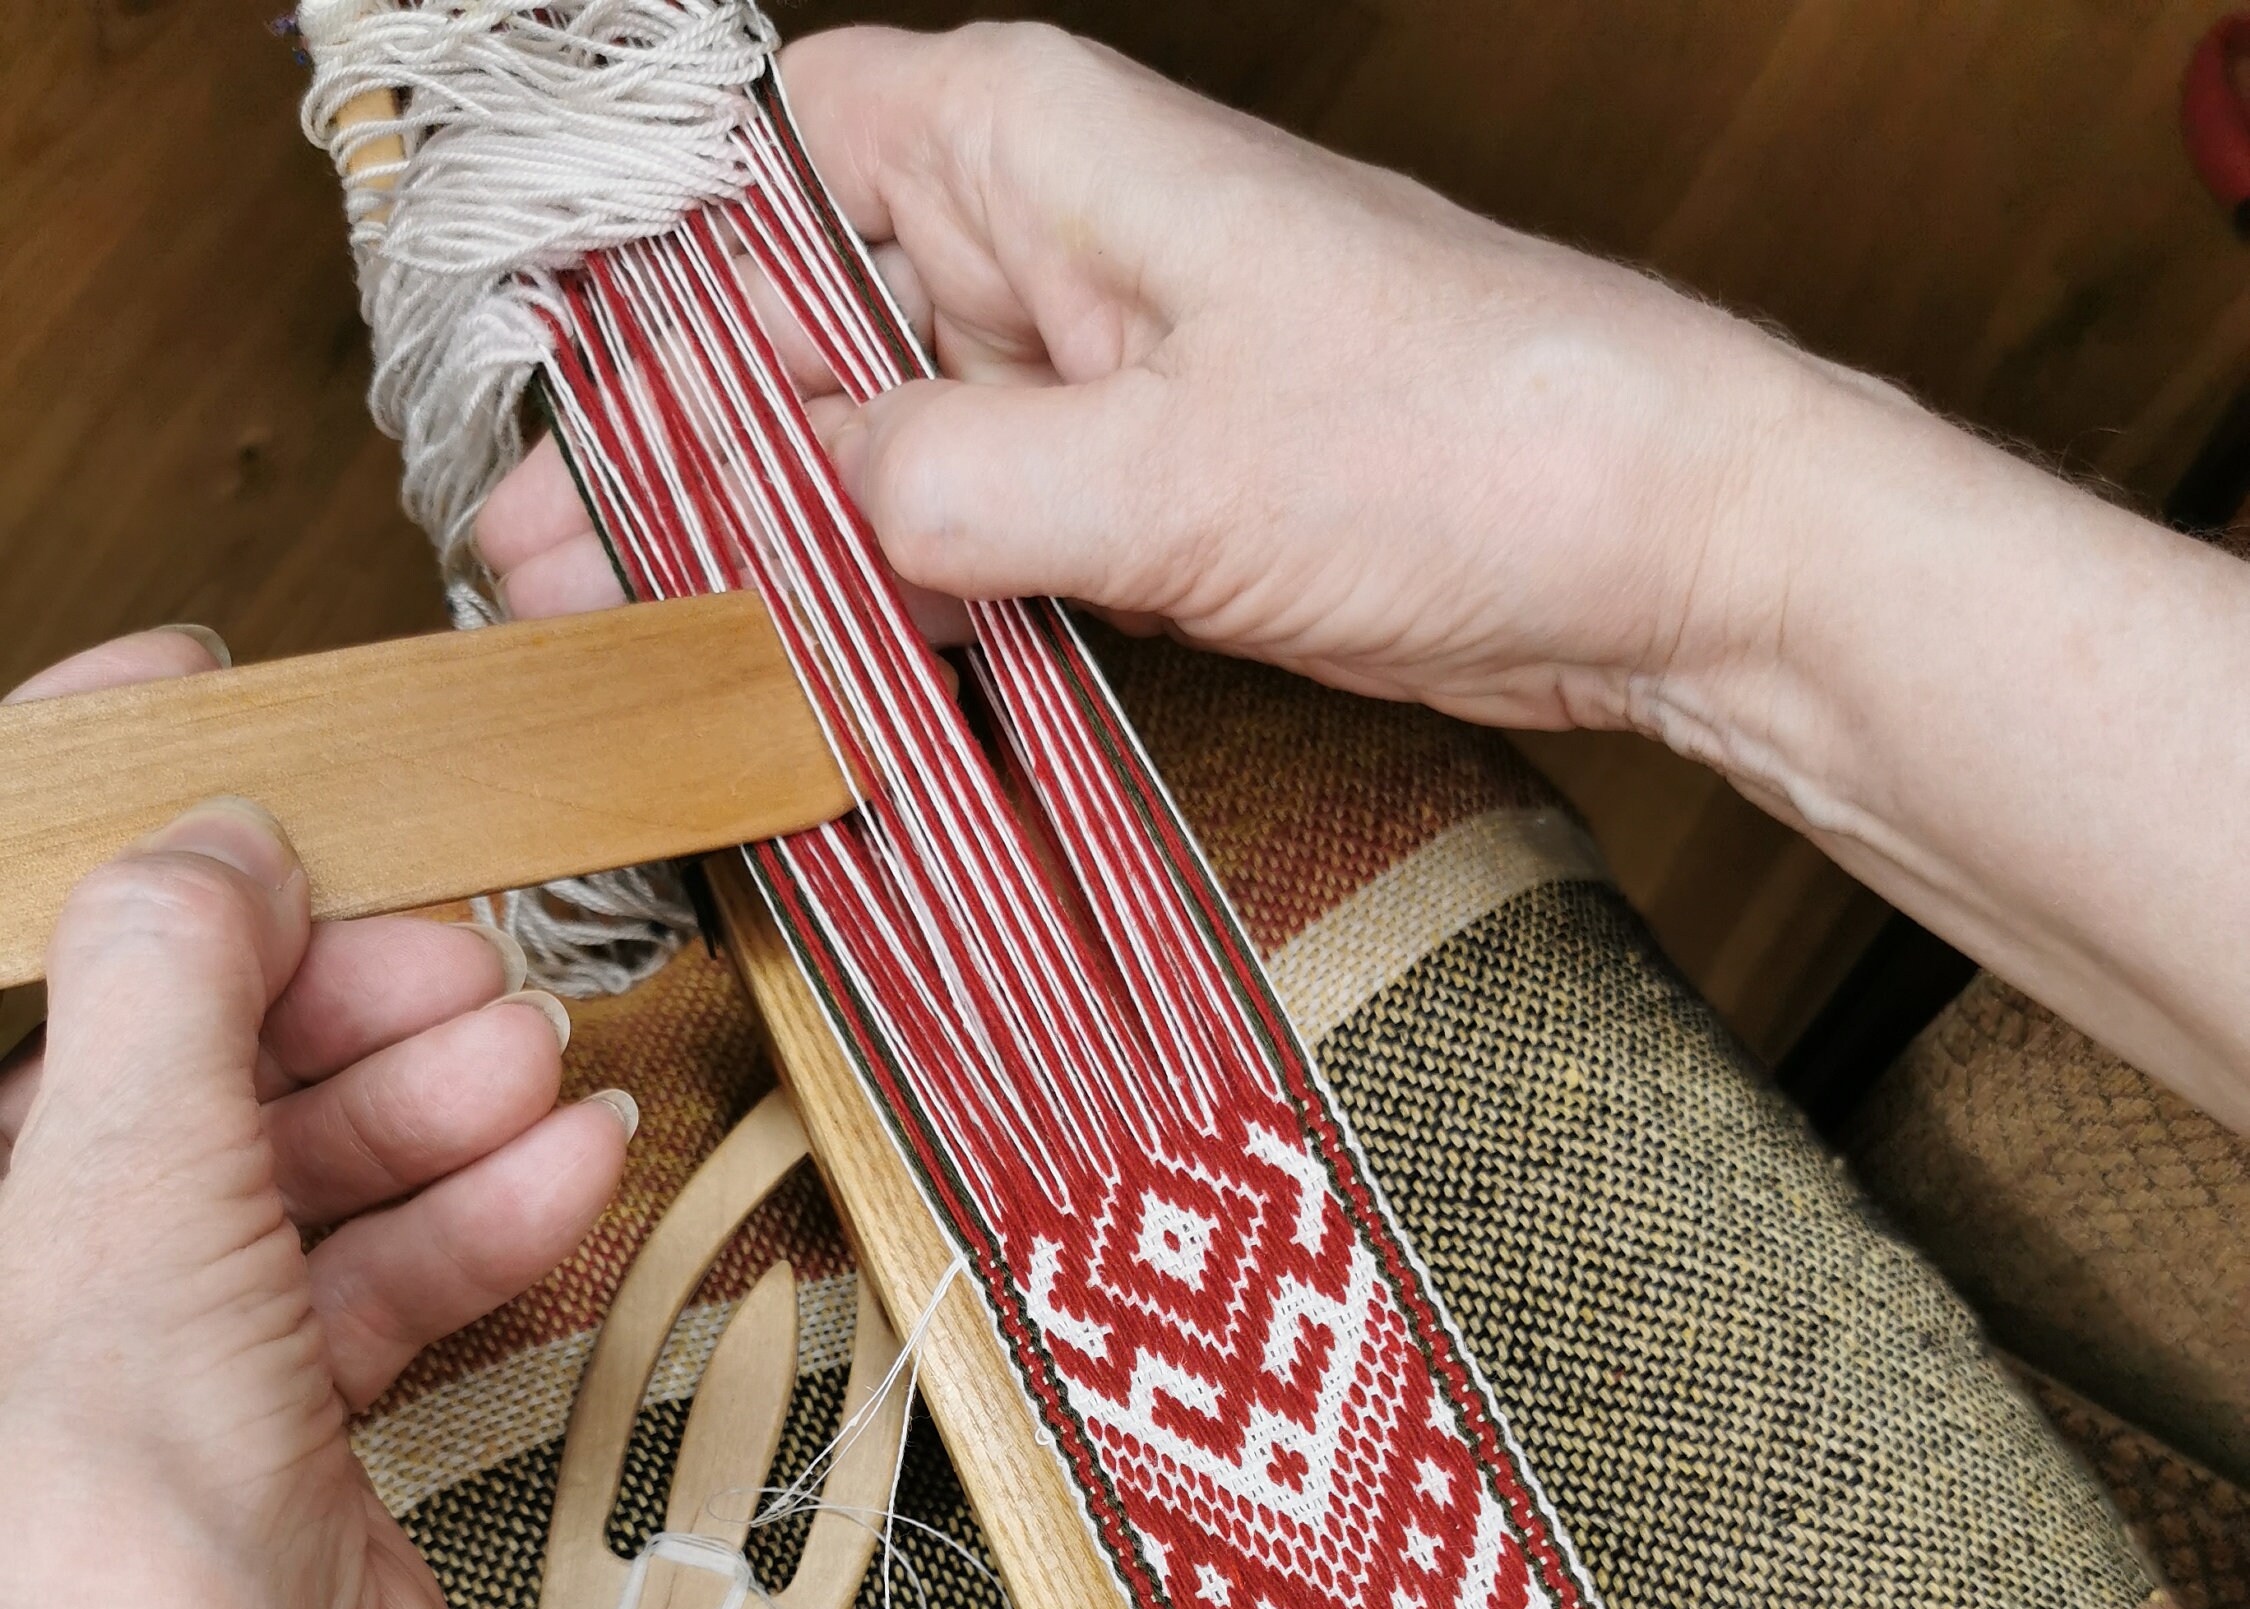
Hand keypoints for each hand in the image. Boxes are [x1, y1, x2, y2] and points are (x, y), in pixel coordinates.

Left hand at [0, 627, 628, 1608]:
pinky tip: (560, 1184)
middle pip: (126, 1065)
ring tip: (537, 1057)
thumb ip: (165, 1023)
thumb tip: (204, 850)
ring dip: (411, 1107)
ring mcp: (112, 1417)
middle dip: (299, 980)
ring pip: (261, 1189)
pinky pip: (361, 1313)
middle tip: (444, 925)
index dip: (72, 813)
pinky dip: (461, 1241)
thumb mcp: (110, 1251)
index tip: (212, 702)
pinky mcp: (263, 1497)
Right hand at [479, 21, 1808, 733]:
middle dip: (677, 465)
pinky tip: (810, 698)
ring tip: (644, 668)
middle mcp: (1040, 231)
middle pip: (786, 325)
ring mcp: (1086, 368)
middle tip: (557, 600)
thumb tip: (752, 514)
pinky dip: (895, 618)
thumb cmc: (1468, 448)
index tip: (550, 436)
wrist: (1668, 548)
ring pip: (867, 449)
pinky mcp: (1137, 490)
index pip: (746, 172)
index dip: (632, 296)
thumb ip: (928, 484)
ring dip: (772, 562)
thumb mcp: (1161, 473)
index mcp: (1025, 141)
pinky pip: (965, 540)